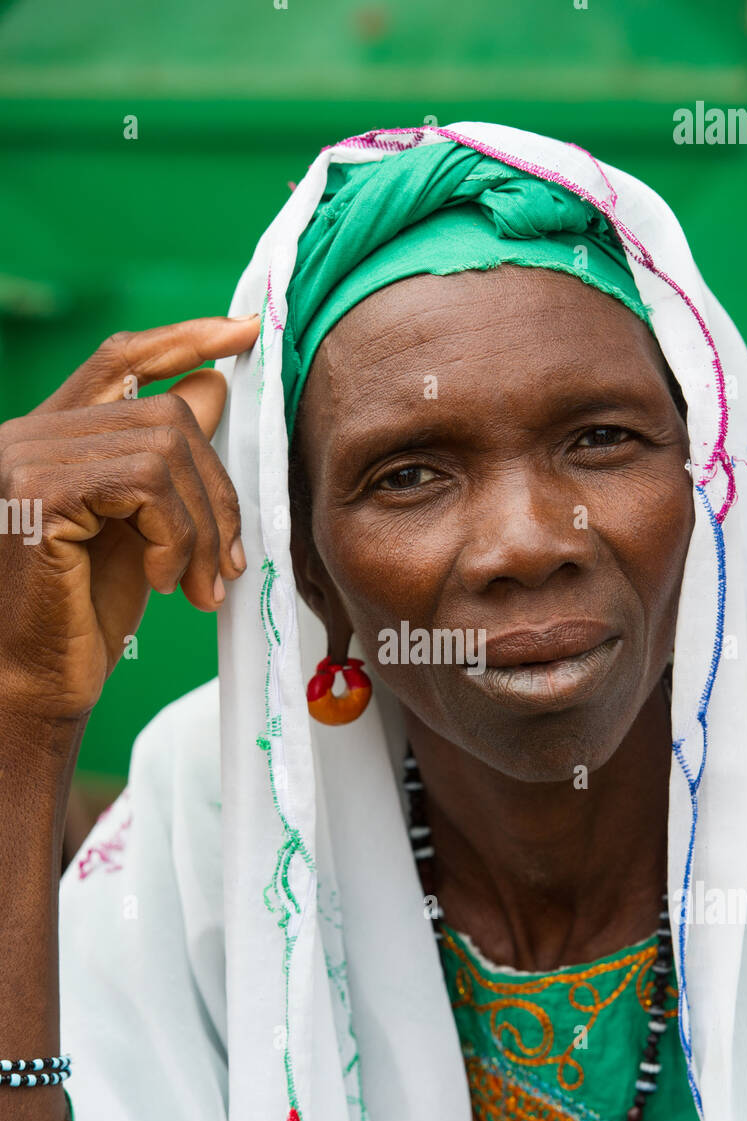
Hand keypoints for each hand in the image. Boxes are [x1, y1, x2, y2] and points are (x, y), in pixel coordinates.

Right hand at [0, 314, 259, 724]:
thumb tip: (213, 387)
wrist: (37, 682)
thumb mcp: (142, 527)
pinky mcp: (36, 495)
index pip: (119, 361)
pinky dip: (175, 537)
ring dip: (202, 526)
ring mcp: (24, 459)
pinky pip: (145, 486)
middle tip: (229, 561)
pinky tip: (163, 581)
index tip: (242, 333)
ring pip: (162, 450)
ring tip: (200, 584)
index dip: (183, 338)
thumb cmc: (84, 614)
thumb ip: (167, 461)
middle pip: (163, 414)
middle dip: (216, 490)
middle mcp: (26, 435)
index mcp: (49, 437)